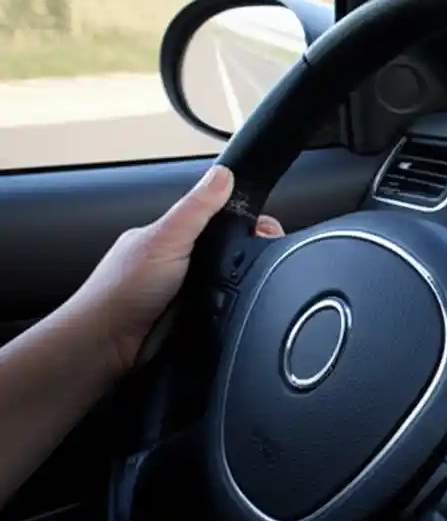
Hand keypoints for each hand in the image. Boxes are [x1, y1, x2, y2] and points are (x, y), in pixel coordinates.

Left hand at [69, 165, 284, 374]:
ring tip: (240, 288)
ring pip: (233, 282)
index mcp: (173, 236)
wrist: (108, 346)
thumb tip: (222, 174)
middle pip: (231, 251)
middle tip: (251, 262)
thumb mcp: (164, 239)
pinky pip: (228, 308)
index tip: (265, 230)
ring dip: (239, 286)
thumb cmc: (120, 291)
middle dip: (246, 256)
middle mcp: (182, 262)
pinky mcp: (196, 319)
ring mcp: (189, 292)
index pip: (219, 219)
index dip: (245, 222)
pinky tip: (231, 310)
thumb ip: (195, 208)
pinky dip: (233, 309)